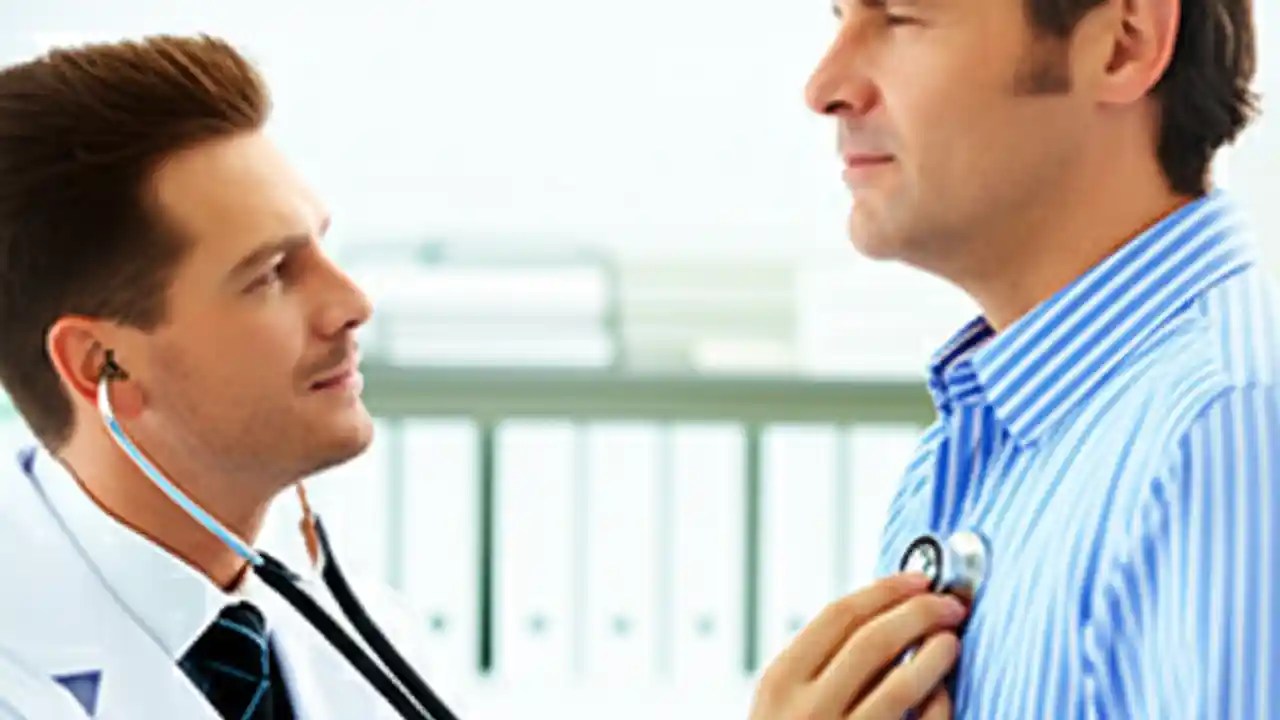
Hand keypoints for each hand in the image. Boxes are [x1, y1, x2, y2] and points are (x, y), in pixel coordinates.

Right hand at [748, 573, 966, 718]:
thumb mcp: (782, 703)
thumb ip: (820, 664)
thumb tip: (887, 615)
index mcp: (781, 682)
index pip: (839, 616)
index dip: (885, 591)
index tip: (919, 579)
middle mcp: (807, 711)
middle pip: (872, 640)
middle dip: (919, 612)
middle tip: (949, 604)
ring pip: (902, 684)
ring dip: (935, 654)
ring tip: (952, 641)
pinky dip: (936, 705)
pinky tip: (943, 692)